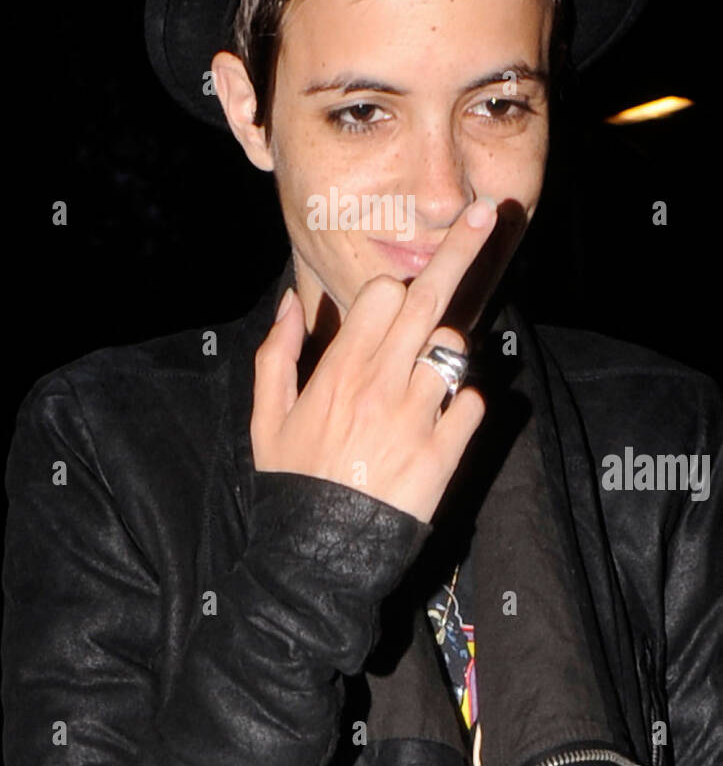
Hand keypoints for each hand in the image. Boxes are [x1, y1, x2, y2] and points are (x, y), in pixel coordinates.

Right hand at [251, 199, 497, 522]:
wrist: (320, 555)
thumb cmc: (292, 481)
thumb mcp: (267, 418)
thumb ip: (276, 355)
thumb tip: (290, 304)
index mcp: (338, 370)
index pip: (383, 293)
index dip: (392, 290)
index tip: (394, 299)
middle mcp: (381, 384)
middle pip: (430, 299)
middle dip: (462, 247)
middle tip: (492, 210)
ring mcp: (418, 416)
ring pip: (456, 349)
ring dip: (449, 353)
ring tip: (424, 382)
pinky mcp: (446, 452)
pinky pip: (475, 403)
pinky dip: (465, 405)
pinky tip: (439, 423)